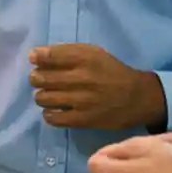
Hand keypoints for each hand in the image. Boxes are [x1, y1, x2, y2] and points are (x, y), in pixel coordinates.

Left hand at [29, 44, 165, 129]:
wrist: (137, 98)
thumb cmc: (112, 72)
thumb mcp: (94, 53)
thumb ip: (66, 52)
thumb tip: (35, 55)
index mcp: (86, 57)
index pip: (50, 55)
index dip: (37, 58)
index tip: (34, 59)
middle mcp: (82, 78)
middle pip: (42, 78)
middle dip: (36, 78)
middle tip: (39, 80)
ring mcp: (82, 100)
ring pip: (44, 98)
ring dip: (41, 96)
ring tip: (47, 95)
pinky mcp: (83, 119)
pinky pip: (53, 118)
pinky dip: (48, 114)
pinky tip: (54, 110)